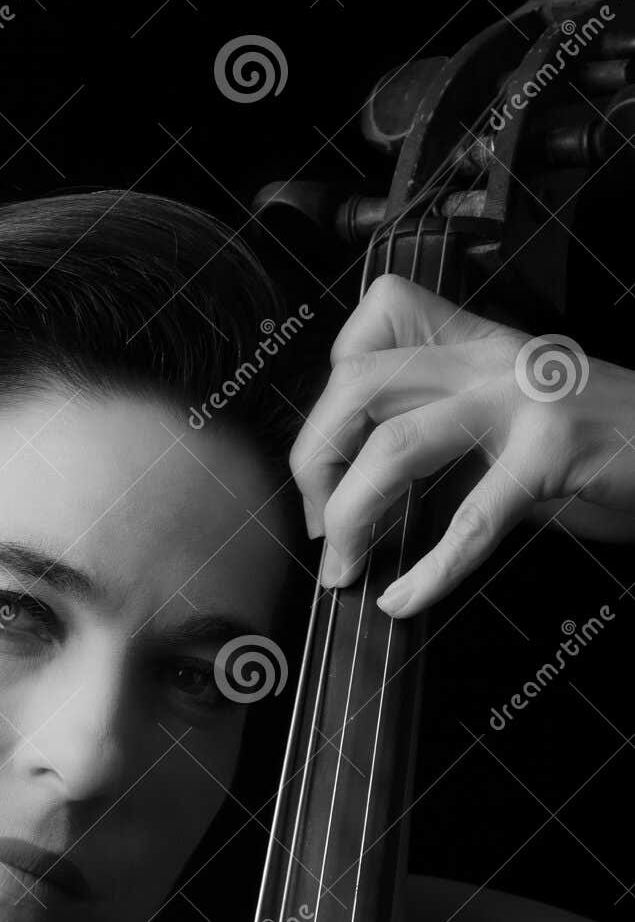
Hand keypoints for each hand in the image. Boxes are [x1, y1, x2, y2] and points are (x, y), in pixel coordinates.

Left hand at [289, 274, 634, 617]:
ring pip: (394, 443)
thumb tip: (371, 492)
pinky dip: (428, 572)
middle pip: (358, 385)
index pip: (375, 322)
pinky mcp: (555, 453)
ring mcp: (523, 403)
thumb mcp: (513, 425)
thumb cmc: (606, 447)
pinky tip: (405, 598)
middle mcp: (492, 361)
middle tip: (319, 525)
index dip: (331, 388)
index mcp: (479, 345)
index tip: (328, 455)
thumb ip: (449, 439)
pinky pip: (471, 519)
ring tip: (346, 567)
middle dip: (316, 463)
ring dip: (352, 517)